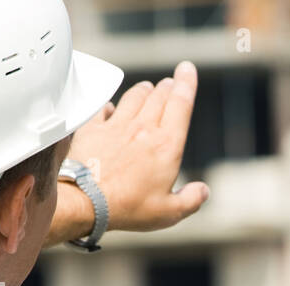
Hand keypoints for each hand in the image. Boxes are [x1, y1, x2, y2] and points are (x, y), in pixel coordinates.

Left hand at [50, 61, 210, 244]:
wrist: (87, 201)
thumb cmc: (129, 208)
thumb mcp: (169, 213)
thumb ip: (191, 200)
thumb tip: (203, 191)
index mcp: (167, 146)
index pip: (181, 103)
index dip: (187, 83)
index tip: (187, 69)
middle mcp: (144, 129)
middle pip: (159, 96)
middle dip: (167, 86)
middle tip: (170, 83)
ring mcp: (117, 127)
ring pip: (134, 96)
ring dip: (144, 91)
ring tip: (147, 89)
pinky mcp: (93, 129)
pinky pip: (104, 108)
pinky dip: (110, 105)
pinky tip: (112, 107)